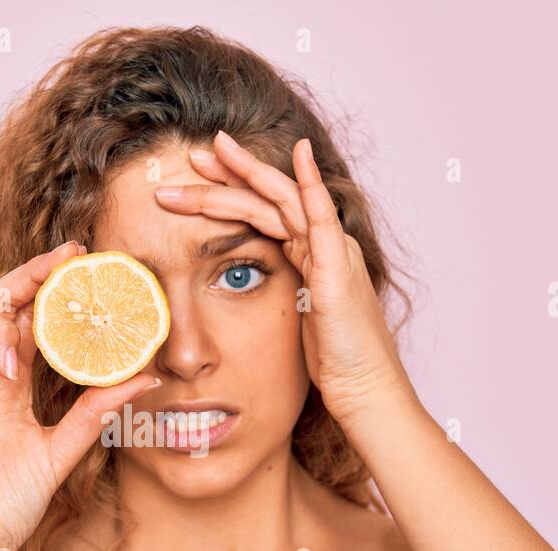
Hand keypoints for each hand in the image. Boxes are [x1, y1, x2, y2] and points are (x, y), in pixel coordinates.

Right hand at [0, 240, 160, 550]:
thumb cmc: (6, 509)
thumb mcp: (62, 452)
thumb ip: (97, 411)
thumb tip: (146, 376)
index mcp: (12, 386)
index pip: (31, 320)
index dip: (53, 289)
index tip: (86, 264)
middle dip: (29, 275)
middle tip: (65, 261)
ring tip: (14, 362)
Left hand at [154, 130, 417, 423]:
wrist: (365, 390)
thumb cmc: (333, 366)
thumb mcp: (295, 326)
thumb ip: (278, 302)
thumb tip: (240, 301)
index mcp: (310, 258)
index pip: (265, 212)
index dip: (231, 191)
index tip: (197, 177)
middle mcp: (323, 246)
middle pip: (269, 198)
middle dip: (229, 174)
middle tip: (192, 155)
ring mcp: (333, 253)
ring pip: (283, 201)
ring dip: (243, 176)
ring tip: (209, 153)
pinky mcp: (338, 269)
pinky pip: (322, 218)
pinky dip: (310, 184)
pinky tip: (299, 155)